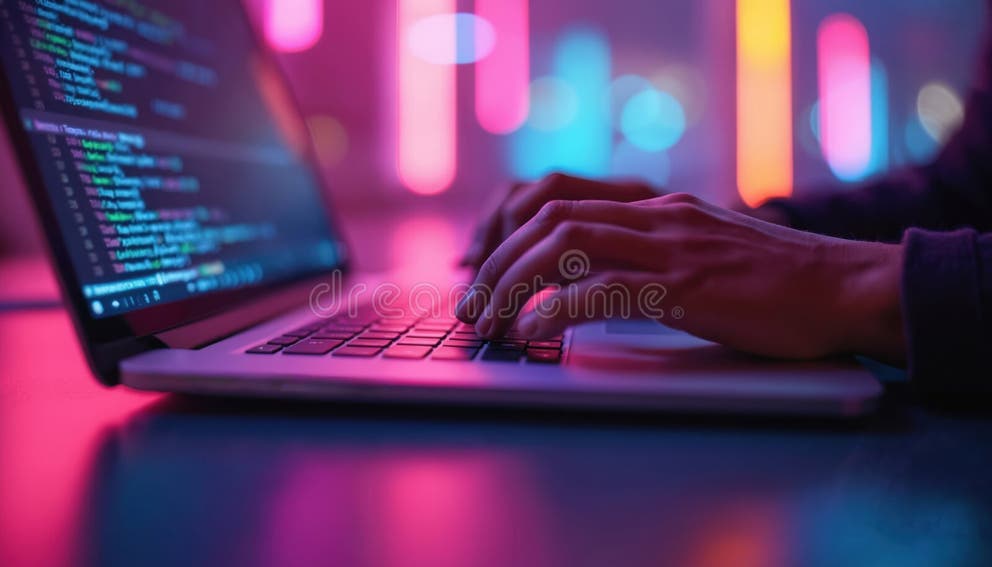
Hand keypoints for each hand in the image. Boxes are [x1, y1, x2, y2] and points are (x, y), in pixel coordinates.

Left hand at [455, 191, 906, 363]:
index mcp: (657, 210)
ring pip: (566, 246)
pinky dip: (557, 309)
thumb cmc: (778, 284)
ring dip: (514, 284)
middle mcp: (657, 218)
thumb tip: (596, 283)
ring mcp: (672, 249)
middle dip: (499, 262)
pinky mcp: (687, 287)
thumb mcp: (705, 255)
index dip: (510, 232)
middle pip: (550, 220)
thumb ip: (655, 257)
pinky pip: (604, 290)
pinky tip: (533, 332)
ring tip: (489, 321)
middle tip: (472, 305)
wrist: (846, 286)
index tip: (485, 270)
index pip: (561, 202)